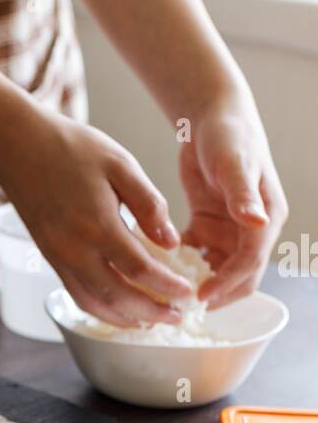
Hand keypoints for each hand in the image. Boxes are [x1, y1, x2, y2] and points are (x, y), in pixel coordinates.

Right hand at [0, 97, 192, 327]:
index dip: (167, 286)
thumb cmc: (71, 148)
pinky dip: (101, 310)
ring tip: (151, 321)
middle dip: (151, 311)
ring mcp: (59, 258)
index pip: (140, 269)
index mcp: (98, 224)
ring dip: (125, 318)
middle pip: (118, 296)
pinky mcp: (50, 258)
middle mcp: (75, 249)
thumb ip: (149, 204)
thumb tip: (171, 242)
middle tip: (177, 317)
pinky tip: (119, 309)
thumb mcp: (120, 163)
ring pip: (95, 304)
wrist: (18, 146)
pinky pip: (77, 295)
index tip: (188, 292)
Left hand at [180, 97, 287, 308]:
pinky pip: (194, 256)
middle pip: (238, 277)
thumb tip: (258, 223)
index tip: (200, 296)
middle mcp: (250, 230)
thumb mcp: (234, 163)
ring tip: (165, 292)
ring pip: (215, 272)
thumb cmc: (228, 135)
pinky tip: (156, 267)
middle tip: (180, 306)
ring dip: (194, 283)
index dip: (227, 283)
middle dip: (214, 294)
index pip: (250, 262)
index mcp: (266, 218)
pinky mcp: (207, 227)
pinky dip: (178, 265)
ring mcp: (228, 231)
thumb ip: (243, 195)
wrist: (211, 117)